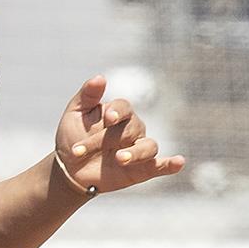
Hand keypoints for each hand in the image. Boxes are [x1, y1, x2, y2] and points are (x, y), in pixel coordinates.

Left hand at [53, 75, 184, 198]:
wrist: (69, 168)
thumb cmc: (72, 137)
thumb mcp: (74, 114)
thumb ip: (87, 95)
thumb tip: (100, 77)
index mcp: (118, 114)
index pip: (124, 107)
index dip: (117, 111)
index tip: (108, 118)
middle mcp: (132, 129)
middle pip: (129, 129)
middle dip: (105, 140)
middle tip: (79, 151)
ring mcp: (137, 149)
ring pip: (149, 146)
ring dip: (137, 152)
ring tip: (120, 159)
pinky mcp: (142, 170)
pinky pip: (160, 165)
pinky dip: (171, 164)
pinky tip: (179, 162)